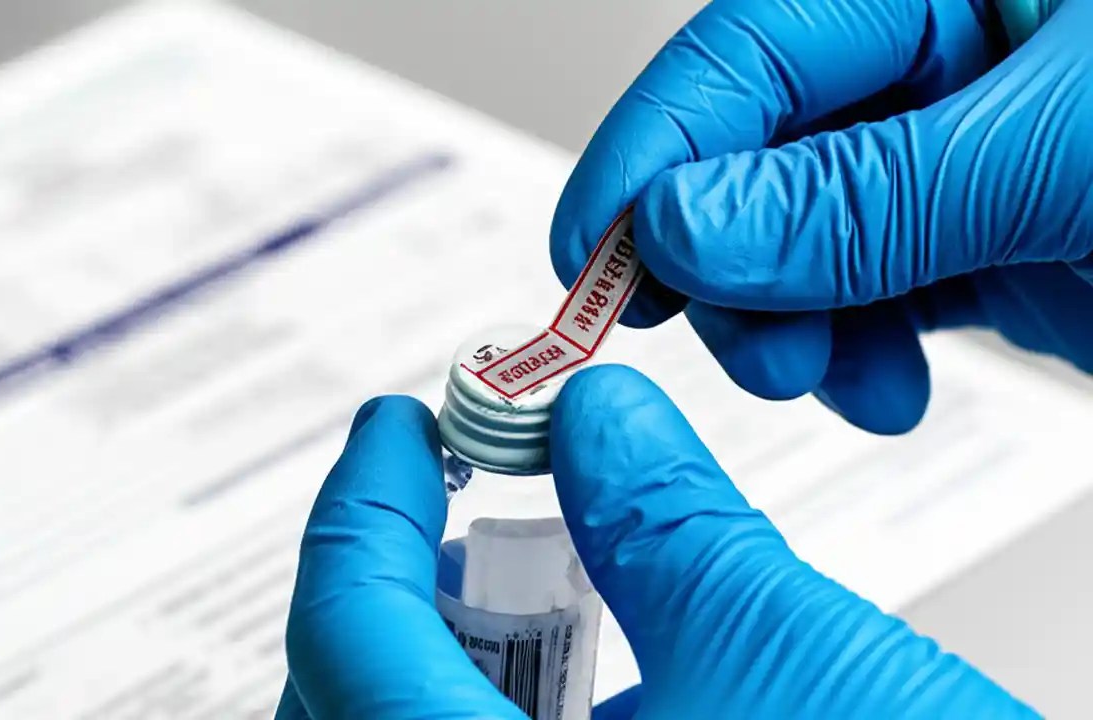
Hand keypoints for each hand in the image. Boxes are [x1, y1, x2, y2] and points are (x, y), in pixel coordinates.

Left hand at [277, 369, 1034, 717]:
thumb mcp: (794, 666)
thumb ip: (669, 524)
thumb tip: (601, 421)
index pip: (346, 633)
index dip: (361, 505)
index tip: (397, 427)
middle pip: (342, 702)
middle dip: (388, 586)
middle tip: (447, 499)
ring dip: (438, 658)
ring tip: (518, 585)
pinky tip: (577, 691)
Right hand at [550, 0, 1090, 434]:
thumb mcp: (1054, 161)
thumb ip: (861, 196)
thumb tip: (681, 225)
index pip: (749, 52)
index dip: (650, 153)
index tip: (588, 253)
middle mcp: (943, 67)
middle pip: (755, 154)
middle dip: (726, 262)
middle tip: (731, 339)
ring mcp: (960, 161)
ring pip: (799, 242)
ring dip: (784, 326)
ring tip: (813, 375)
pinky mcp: (987, 244)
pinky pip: (871, 300)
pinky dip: (853, 358)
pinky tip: (884, 391)